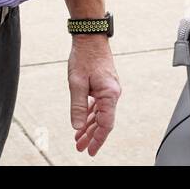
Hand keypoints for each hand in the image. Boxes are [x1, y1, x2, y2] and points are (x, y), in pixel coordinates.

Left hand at [67, 35, 120, 155]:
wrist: (90, 37)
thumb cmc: (84, 57)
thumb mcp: (76, 83)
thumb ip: (78, 106)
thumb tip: (77, 126)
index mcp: (109, 94)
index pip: (106, 124)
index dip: (98, 139)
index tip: (90, 151)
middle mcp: (113, 93)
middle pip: (104, 121)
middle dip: (91, 136)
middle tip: (80, 148)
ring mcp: (109, 89)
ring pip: (101, 113)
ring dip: (90, 126)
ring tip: (79, 138)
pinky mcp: (105, 85)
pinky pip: (99, 104)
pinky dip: (91, 114)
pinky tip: (83, 121)